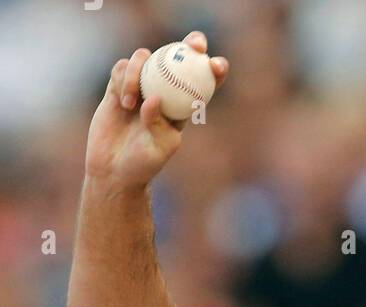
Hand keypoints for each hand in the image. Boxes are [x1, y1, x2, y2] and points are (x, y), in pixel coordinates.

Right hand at [84, 31, 227, 188]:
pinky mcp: (117, 86)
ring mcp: (140, 87)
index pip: (203, 84)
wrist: (113, 169)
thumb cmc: (142, 165)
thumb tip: (156, 98)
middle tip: (194, 44)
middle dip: (190, 46)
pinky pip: (121, 68)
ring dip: (139, 72)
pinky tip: (122, 101)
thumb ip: (158, 125)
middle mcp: (164, 93)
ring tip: (130, 103)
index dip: (213, 70)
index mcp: (184, 108)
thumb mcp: (157, 150)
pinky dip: (123, 78)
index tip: (217, 65)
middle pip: (178, 59)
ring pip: (145, 59)